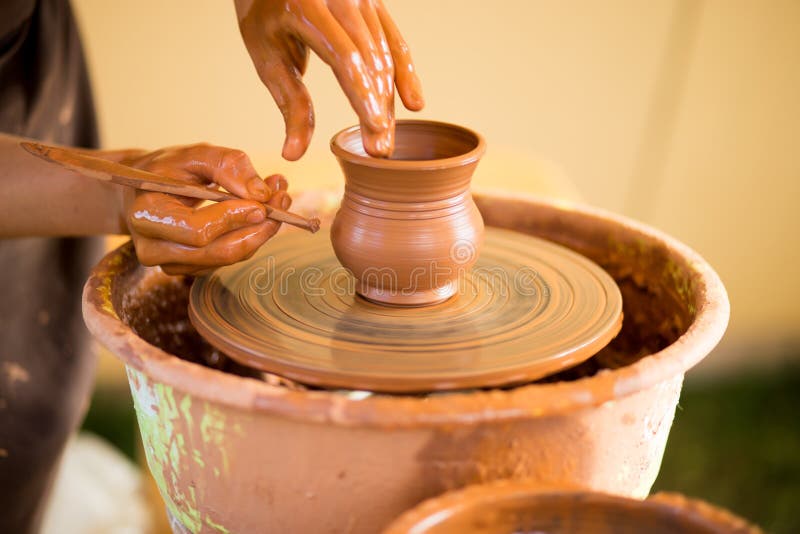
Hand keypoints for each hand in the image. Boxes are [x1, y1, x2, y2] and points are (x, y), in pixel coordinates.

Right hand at [122, 143, 290, 274]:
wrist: (147, 189)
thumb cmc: (170, 169)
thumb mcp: (195, 154)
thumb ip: (227, 165)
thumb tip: (262, 194)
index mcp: (147, 215)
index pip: (197, 231)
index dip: (233, 219)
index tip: (262, 203)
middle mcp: (153, 248)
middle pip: (218, 252)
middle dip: (257, 229)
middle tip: (283, 201)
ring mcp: (172, 264)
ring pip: (229, 258)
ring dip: (260, 231)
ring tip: (278, 199)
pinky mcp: (191, 269)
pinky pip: (230, 258)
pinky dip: (252, 236)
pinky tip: (262, 212)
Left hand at [235, 0, 423, 159]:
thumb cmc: (264, 14)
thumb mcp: (268, 57)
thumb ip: (290, 103)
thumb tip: (293, 154)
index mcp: (306, 8)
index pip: (344, 56)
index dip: (363, 94)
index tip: (376, 127)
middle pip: (370, 60)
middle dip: (378, 107)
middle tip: (380, 150)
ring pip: (384, 55)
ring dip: (388, 100)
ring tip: (385, 138)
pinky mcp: (373, 2)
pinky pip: (394, 40)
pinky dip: (405, 72)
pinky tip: (414, 103)